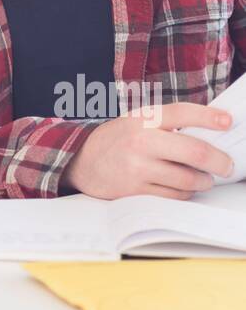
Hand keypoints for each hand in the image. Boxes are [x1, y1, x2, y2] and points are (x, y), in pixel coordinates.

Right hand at [62, 103, 234, 199]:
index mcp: (143, 119)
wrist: (81, 161)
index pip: (182, 113)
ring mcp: (138, 168)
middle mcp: (141, 141)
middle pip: (194, 151)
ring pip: (188, 179)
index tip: (228, 122)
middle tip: (227, 165)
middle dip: (219, 161)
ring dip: (203, 181)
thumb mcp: (137, 121)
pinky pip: (174, 196)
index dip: (209, 117)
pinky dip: (185, 193)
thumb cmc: (118, 139)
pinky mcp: (135, 191)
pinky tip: (184, 187)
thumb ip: (167, 124)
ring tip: (204, 179)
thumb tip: (210, 134)